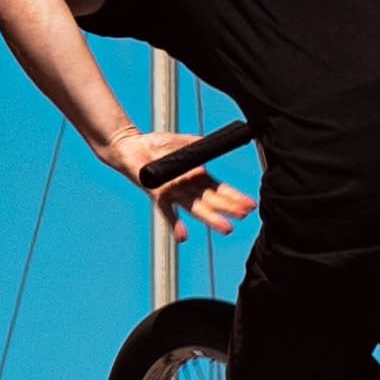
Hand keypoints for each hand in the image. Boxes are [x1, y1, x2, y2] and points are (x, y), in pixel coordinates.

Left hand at [103, 128, 256, 239]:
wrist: (130, 146)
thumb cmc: (155, 145)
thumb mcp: (182, 141)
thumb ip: (196, 145)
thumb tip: (208, 145)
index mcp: (196, 177)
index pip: (219, 189)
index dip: (234, 197)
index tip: (249, 205)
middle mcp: (187, 189)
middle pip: (211, 200)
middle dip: (228, 208)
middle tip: (244, 216)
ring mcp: (173, 193)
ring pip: (195, 208)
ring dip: (211, 218)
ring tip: (226, 228)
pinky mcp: (157, 193)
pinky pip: (166, 212)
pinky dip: (175, 225)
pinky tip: (183, 237)